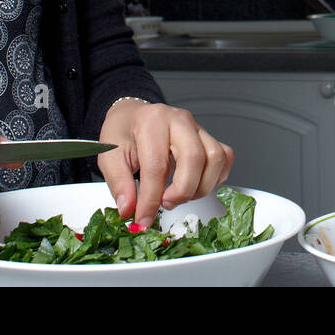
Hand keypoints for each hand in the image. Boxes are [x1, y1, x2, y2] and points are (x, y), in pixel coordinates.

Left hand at [97, 99, 234, 228]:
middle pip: (194, 158)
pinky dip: (216, 177)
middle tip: (165, 204)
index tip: (143, 218)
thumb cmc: (123, 132)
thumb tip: (129, 209)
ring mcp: (197, 127)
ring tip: (179, 195)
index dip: (151, 199)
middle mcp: (179, 120)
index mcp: (152, 122)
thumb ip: (118, 183)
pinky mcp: (208, 137)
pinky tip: (196, 184)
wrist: (133, 116)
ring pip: (216, 158)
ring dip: (201, 186)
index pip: (157, 165)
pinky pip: (225, 157)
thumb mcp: (109, 155)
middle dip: (181, 191)